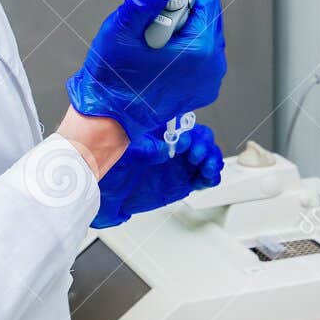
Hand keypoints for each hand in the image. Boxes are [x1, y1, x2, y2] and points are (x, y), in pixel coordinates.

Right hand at [67, 0, 226, 141]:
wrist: (109, 118)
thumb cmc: (113, 79)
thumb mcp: (122, 30)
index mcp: (201, 50)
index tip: (158, 9)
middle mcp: (213, 66)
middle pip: (207, 15)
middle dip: (180, 14)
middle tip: (151, 31)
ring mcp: (210, 81)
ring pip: (202, 34)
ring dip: (179, 32)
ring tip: (152, 49)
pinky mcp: (203, 89)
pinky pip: (199, 56)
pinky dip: (181, 51)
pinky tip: (158, 62)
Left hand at [92, 124, 222, 227]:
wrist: (108, 195)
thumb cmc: (112, 167)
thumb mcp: (124, 154)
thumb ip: (144, 151)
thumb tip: (163, 149)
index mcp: (159, 132)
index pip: (182, 124)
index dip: (187, 132)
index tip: (181, 143)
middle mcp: (173, 146)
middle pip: (199, 138)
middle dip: (203, 145)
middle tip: (195, 156)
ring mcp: (179, 164)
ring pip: (206, 155)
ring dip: (211, 159)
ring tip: (206, 168)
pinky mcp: (183, 182)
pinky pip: (203, 177)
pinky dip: (211, 176)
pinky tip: (208, 178)